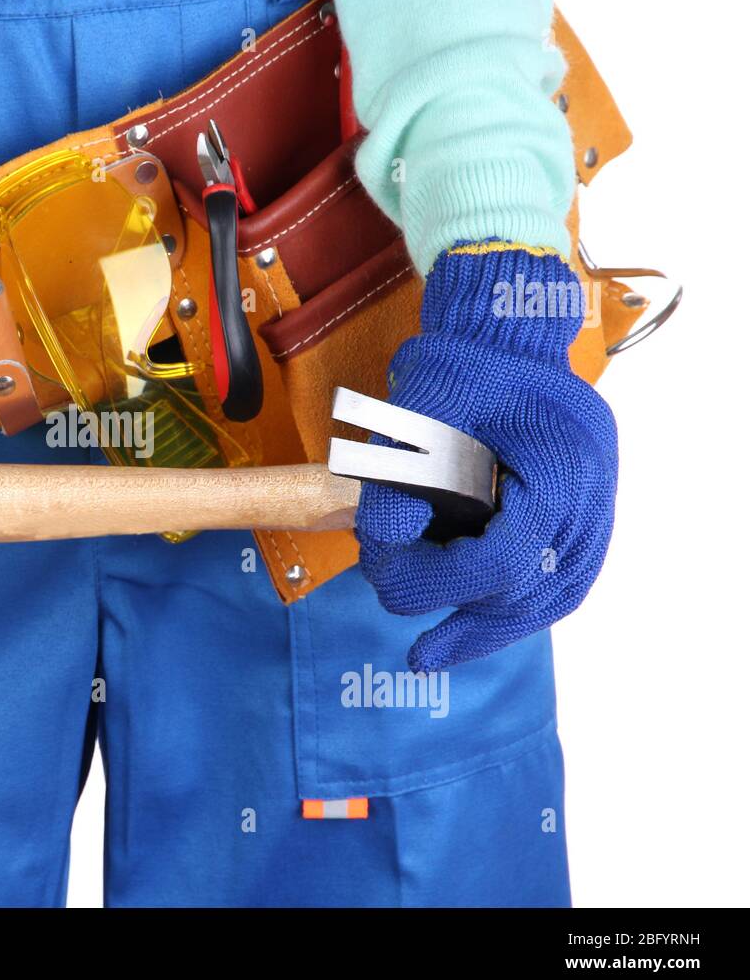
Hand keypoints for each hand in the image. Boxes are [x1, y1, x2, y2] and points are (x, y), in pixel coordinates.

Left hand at [355, 243, 617, 670]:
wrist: (502, 324)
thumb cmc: (461, 358)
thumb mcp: (416, 411)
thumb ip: (397, 479)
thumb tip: (383, 545)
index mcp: (560, 466)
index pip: (504, 559)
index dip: (443, 583)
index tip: (392, 587)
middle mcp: (592, 491)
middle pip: (540, 592)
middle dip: (472, 627)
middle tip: (420, 654)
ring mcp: (597, 500)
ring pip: (559, 591)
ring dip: (500, 626)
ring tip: (446, 650)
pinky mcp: (583, 506)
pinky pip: (562, 571)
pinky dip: (521, 600)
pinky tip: (482, 617)